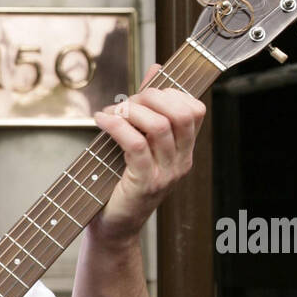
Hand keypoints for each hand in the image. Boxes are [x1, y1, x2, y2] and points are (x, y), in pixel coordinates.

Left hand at [90, 64, 206, 245]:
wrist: (113, 227)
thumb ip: (148, 108)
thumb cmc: (120, 183)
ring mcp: (165, 174)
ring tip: (111, 113)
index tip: (144, 95)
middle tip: (125, 102)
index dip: (171, 93)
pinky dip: (116, 125)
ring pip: (158, 126)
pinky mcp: (144, 183)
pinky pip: (135, 144)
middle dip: (151, 97)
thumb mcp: (138, 143)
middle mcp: (180, 162)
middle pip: (181, 114)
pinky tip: (102, 120)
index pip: (195, 111)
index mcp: (184, 152)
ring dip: (130, 111)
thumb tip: (156, 68)